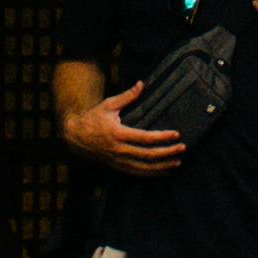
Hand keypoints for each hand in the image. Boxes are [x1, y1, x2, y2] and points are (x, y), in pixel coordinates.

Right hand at [69, 92, 186, 172]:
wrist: (75, 136)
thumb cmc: (93, 117)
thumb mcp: (108, 104)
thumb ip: (127, 96)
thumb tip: (142, 84)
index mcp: (118, 133)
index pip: (144, 138)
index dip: (161, 137)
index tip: (176, 134)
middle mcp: (119, 150)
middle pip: (147, 155)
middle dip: (166, 152)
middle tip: (182, 148)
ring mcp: (118, 160)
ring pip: (144, 167)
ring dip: (162, 166)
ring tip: (177, 162)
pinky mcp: (117, 166)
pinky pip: (137, 173)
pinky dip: (152, 173)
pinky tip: (164, 171)